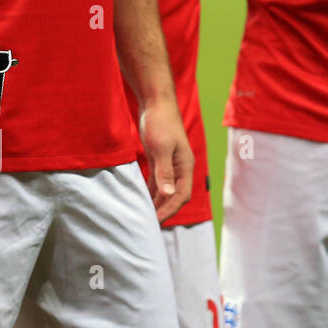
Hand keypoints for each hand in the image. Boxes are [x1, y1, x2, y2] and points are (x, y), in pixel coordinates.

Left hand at [139, 99, 193, 223]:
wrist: (156, 102)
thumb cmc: (160, 122)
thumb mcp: (161, 148)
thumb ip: (164, 172)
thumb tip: (168, 195)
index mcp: (185, 167)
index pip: (181, 196)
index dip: (169, 210)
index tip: (155, 222)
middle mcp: (180, 168)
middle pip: (174, 197)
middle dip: (163, 211)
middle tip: (148, 225)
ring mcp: (170, 164)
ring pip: (165, 191)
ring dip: (156, 203)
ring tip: (144, 217)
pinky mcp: (159, 159)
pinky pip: (157, 182)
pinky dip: (150, 192)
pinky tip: (141, 200)